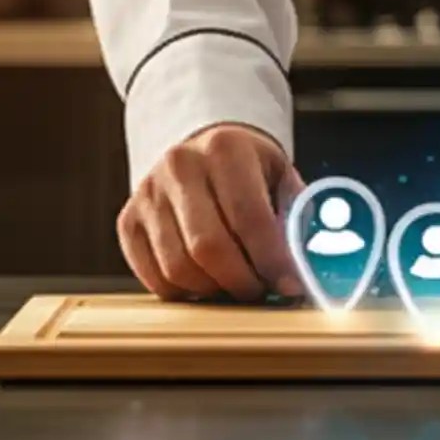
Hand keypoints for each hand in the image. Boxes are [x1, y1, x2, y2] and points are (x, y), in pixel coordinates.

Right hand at [117, 123, 305, 301]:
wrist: (199, 148)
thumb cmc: (247, 170)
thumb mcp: (280, 177)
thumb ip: (297, 217)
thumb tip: (311, 268)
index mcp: (225, 149)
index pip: (250, 218)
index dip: (273, 261)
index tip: (290, 285)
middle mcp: (180, 165)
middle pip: (209, 248)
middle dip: (242, 282)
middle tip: (261, 290)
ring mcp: (148, 193)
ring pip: (178, 268)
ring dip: (213, 290)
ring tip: (234, 285)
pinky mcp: (128, 220)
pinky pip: (153, 276)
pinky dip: (183, 291)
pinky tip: (205, 281)